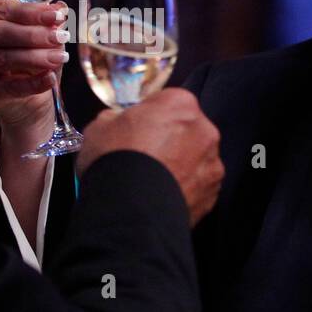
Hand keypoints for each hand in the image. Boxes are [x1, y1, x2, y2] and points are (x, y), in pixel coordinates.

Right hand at [0, 0, 68, 129]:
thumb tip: (61, 8)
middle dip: (33, 35)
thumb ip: (48, 23)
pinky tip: (51, 78)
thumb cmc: (29, 58)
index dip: (32, 12)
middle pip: (0, 32)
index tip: (57, 15)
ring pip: (2, 58)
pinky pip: (7, 86)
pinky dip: (32, 83)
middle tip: (61, 37)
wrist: (26, 99)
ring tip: (59, 58)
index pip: (5, 9)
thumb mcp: (41, 37)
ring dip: (34, 57)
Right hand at [76, 88, 222, 226]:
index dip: (150, 116)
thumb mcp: (100, 127)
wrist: (128, 209)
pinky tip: (161, 196)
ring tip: (152, 181)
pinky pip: (197, 187)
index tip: (137, 128)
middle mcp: (204, 131)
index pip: (168, 102)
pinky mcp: (211, 195)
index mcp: (180, 105)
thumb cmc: (115, 161)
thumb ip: (116, 119)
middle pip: (187, 130)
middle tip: (143, 156)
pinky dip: (183, 190)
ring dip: (179, 166)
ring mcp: (211, 164)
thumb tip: (117, 122)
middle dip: (169, 140)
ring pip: (195, 160)